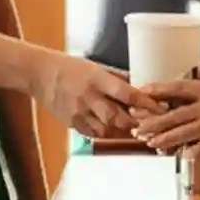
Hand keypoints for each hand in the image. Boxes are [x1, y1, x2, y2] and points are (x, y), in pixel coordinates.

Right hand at [29, 53, 163, 137]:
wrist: (40, 74)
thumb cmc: (69, 67)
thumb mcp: (95, 66)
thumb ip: (116, 77)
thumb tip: (138, 85)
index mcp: (97, 79)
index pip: (126, 94)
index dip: (145, 103)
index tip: (160, 107)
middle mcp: (89, 97)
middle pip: (118, 117)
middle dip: (136, 123)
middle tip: (150, 124)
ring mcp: (79, 113)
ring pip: (107, 130)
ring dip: (123, 131)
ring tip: (135, 129)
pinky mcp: (72, 123)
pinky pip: (94, 134)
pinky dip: (107, 133)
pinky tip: (114, 130)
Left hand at [133, 76, 199, 157]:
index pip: (176, 89)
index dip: (156, 90)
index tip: (141, 92)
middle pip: (172, 116)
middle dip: (152, 123)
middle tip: (138, 128)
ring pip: (181, 135)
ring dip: (163, 140)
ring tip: (151, 144)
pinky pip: (199, 150)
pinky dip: (187, 152)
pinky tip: (179, 154)